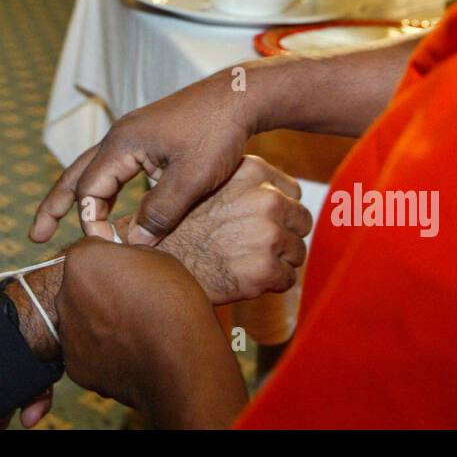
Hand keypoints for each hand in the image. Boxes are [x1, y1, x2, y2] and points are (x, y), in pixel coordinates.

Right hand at [31, 68, 256, 245]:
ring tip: (55, 219)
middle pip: (75, 175)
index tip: (108, 248)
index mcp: (122, 143)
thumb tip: (133, 246)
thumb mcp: (191, 178)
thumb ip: (160, 213)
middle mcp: (119, 137)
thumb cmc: (217, 132)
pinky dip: (102, 187)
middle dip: (54, 206)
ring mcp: (133, 135)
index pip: (91, 191)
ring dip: (75, 196)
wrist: (240, 96)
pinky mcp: (148, 138)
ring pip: (92, 169)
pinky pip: (114, 166)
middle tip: (35, 236)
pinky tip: (109, 203)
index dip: (93, 223)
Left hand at [56, 238, 246, 427]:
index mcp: (83, 261)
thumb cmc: (173, 302)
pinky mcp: (75, 365)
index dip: (109, 260)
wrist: (180, 359)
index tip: (127, 272)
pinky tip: (127, 354)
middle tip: (130, 304)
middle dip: (98, 292)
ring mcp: (67, 333)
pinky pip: (85, 352)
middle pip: (79, 287)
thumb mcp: (157, 259)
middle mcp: (65, 295)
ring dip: (98, 323)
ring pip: (80, 321)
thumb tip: (121, 261)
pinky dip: (101, 353)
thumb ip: (128, 256)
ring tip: (132, 333)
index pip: (89, 251)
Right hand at [152, 155, 310, 304]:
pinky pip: (287, 279)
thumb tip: (266, 193)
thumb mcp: (204, 184)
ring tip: (248, 263)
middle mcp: (265, 199)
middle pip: (301, 220)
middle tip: (258, 247)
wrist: (155, 261)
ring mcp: (267, 234)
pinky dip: (271, 284)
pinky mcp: (265, 268)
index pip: (292, 192)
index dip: (280, 212)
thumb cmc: (175, 224)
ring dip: (279, 261)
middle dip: (285, 236)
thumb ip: (238, 185)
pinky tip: (246, 279)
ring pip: (297, 252)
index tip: (264, 222)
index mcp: (252, 172)